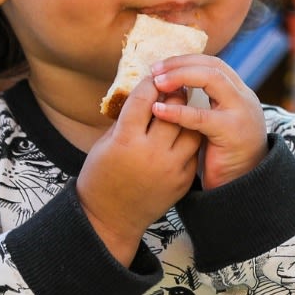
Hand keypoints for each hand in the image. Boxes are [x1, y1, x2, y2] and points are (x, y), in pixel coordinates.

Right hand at [75, 76, 199, 262]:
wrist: (110, 218)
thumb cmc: (101, 175)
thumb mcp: (106, 142)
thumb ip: (127, 118)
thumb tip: (146, 93)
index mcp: (126, 140)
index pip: (144, 98)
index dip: (150, 82)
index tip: (154, 76)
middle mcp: (151, 152)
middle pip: (173, 108)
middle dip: (174, 92)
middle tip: (174, 84)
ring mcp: (171, 167)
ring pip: (190, 127)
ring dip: (187, 113)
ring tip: (182, 106)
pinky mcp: (183, 179)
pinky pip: (193, 149)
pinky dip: (189, 136)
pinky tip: (183, 131)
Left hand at [148, 55, 267, 189]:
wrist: (242, 186)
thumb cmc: (220, 156)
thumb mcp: (212, 123)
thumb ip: (200, 104)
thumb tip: (166, 87)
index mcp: (238, 93)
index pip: (212, 63)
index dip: (185, 60)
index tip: (159, 66)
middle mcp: (243, 97)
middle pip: (212, 65)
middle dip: (181, 64)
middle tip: (155, 70)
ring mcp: (241, 112)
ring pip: (212, 79)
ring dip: (181, 76)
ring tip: (156, 83)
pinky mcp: (232, 132)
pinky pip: (201, 116)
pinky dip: (178, 111)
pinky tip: (158, 110)